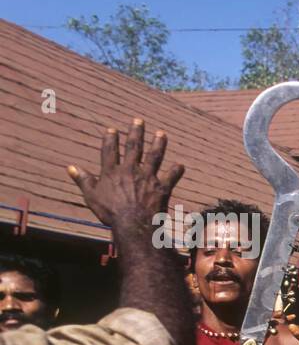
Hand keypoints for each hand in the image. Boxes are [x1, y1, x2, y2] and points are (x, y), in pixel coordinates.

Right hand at [68, 119, 183, 235]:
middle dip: (136, 133)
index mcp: (112, 172)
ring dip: (158, 144)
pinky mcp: (161, 188)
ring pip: (154, 156)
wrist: (133, 224)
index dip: (110, 139)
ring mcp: (147, 178)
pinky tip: (180, 165)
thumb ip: (83, 180)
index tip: (112, 129)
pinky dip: (176, 172)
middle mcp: (130, 170)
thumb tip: (70, 167)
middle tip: (138, 120)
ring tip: (161, 133)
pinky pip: (170, 178)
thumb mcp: (91, 196)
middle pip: (134, 147)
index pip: (110, 151)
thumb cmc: (110, 213)